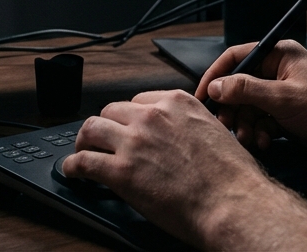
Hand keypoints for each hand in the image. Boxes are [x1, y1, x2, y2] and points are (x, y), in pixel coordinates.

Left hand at [60, 90, 269, 248]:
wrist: (234, 204)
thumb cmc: (233, 177)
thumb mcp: (215, 132)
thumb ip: (190, 126)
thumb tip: (180, 137)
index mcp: (176, 103)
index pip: (138, 101)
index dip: (129, 117)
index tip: (126, 127)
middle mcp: (152, 116)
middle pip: (112, 111)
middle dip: (106, 126)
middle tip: (103, 140)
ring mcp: (134, 142)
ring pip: (92, 128)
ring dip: (84, 140)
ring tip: (82, 150)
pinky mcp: (121, 171)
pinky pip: (83, 161)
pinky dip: (73, 165)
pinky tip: (72, 171)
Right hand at [197, 40, 306, 169]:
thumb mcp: (282, 99)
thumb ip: (245, 90)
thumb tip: (216, 87)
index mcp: (280, 54)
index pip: (236, 57)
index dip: (216, 76)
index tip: (202, 96)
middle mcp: (281, 70)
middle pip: (241, 85)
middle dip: (232, 107)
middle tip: (225, 126)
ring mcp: (285, 92)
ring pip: (250, 105)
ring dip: (246, 123)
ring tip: (249, 139)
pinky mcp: (290, 113)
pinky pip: (263, 119)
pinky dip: (260, 131)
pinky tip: (264, 142)